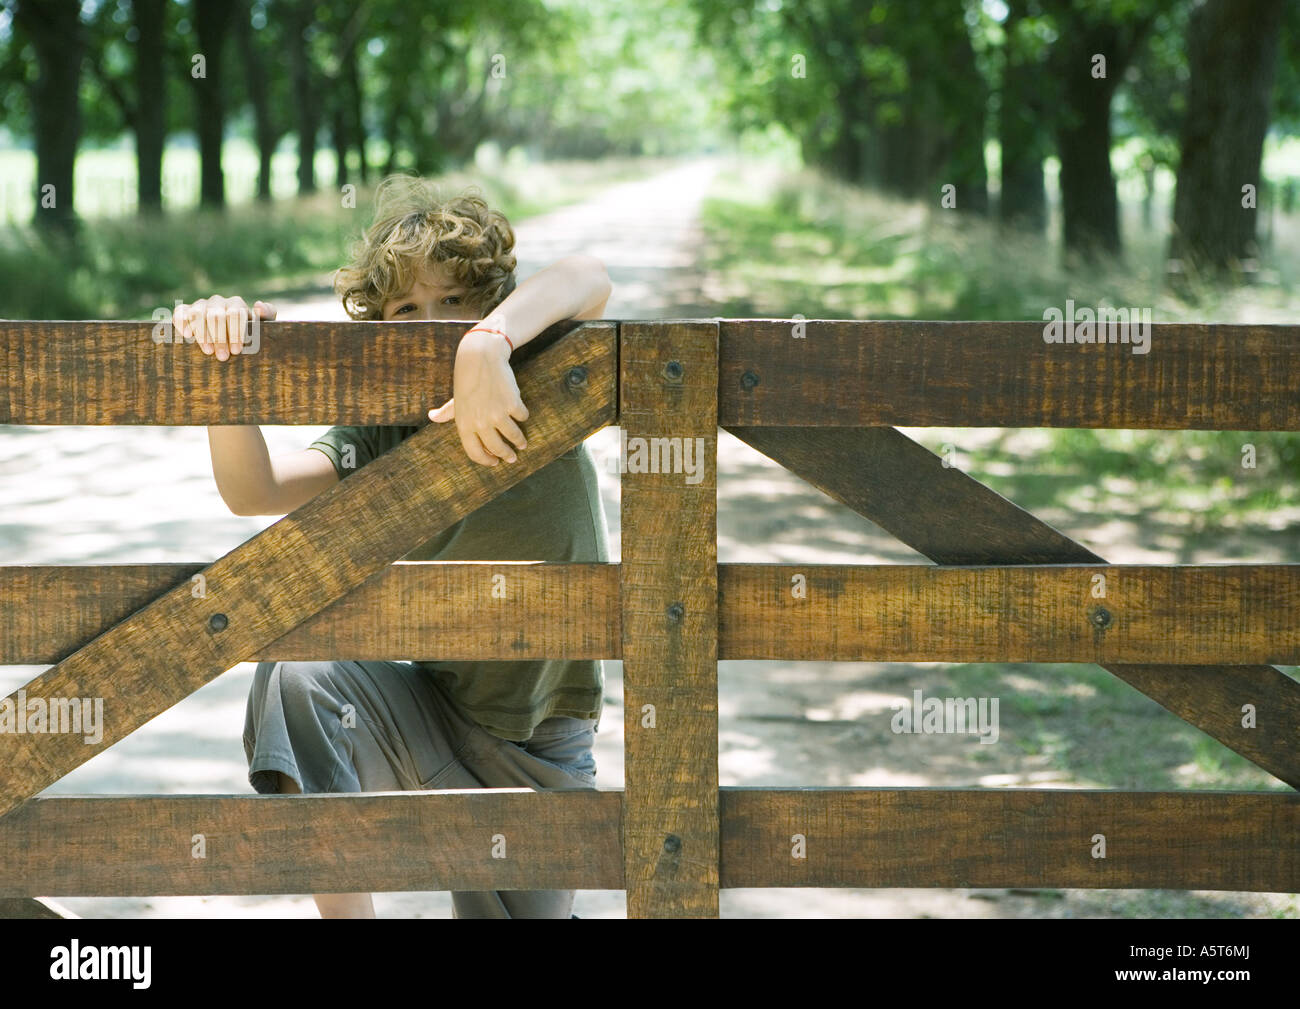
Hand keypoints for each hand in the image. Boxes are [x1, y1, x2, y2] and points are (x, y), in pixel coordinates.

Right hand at [173, 295, 274, 359]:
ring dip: (203, 334)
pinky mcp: (186, 311)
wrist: (232, 339)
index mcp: (236, 304)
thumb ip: (267, 316)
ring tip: (208, 352)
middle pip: (216, 316)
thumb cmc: (250, 334)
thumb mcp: (263, 327)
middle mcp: (217, 302)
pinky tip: (187, 336)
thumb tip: (258, 305)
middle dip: (220, 338)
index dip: (235, 333)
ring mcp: (200, 305)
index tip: (236, 351)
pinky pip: (180, 313)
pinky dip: (183, 323)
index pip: (235, 314)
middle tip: (223, 357)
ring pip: (198, 314)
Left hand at [428, 328, 528, 465]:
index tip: (495, 462)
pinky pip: (522, 417)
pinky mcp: (512, 404)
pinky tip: (522, 415)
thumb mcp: (456, 397)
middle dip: (506, 456)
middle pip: (496, 448)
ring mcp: (497, 414)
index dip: (486, 460)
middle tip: (512, 458)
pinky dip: (523, 416)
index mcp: (464, 424)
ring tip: (522, 443)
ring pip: (513, 436)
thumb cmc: (467, 377)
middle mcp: (480, 423)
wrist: (480, 356)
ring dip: (519, 442)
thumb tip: (432, 417)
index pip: (475, 452)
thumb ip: (447, 412)